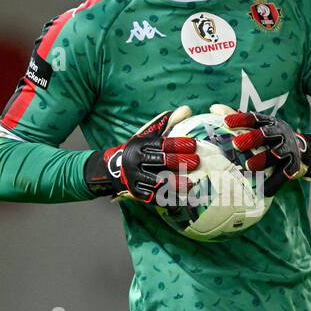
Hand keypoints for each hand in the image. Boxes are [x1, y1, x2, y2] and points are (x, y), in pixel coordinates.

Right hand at [84, 106, 198, 202]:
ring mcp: (136, 178)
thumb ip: (168, 123)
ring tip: (191, 185)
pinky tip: (182, 201)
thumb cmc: (140, 150)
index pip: (161, 144)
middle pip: (160, 161)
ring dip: (175, 183)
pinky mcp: (137, 192)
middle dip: (179, 162)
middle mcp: (136, 161)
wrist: (114, 169)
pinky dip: (168, 200)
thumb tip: (187, 109)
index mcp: (141, 145)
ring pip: (157, 181)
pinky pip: (154, 198)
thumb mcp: (149, 134)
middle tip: (196, 162)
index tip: (194, 145)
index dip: (178, 144)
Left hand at [212, 105, 310, 197]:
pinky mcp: (293, 165)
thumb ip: (237, 118)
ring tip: (249, 166)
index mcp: (269, 123)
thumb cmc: (272, 138)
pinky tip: (264, 191)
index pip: (254, 118)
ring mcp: (288, 149)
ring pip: (276, 153)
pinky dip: (274, 183)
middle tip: (235, 144)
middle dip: (251, 138)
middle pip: (265, 134)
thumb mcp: (259, 126)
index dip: (240, 119)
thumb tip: (214, 108)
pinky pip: (283, 174)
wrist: (302, 150)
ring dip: (262, 159)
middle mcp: (280, 134)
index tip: (225, 122)